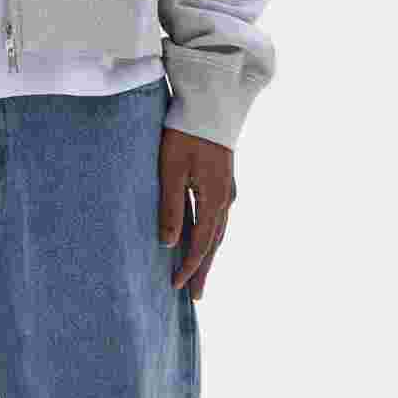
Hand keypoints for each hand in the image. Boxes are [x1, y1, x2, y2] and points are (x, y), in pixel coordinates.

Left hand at [158, 127, 235, 300]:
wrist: (208, 103)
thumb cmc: (185, 132)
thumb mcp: (171, 169)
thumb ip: (170, 207)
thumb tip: (169, 244)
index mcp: (215, 199)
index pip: (201, 244)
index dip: (189, 267)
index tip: (177, 287)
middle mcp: (226, 198)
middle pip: (214, 242)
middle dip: (202, 268)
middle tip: (195, 295)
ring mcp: (228, 188)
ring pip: (218, 230)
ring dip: (208, 253)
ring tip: (199, 273)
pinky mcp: (224, 178)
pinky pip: (218, 215)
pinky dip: (211, 233)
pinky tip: (204, 236)